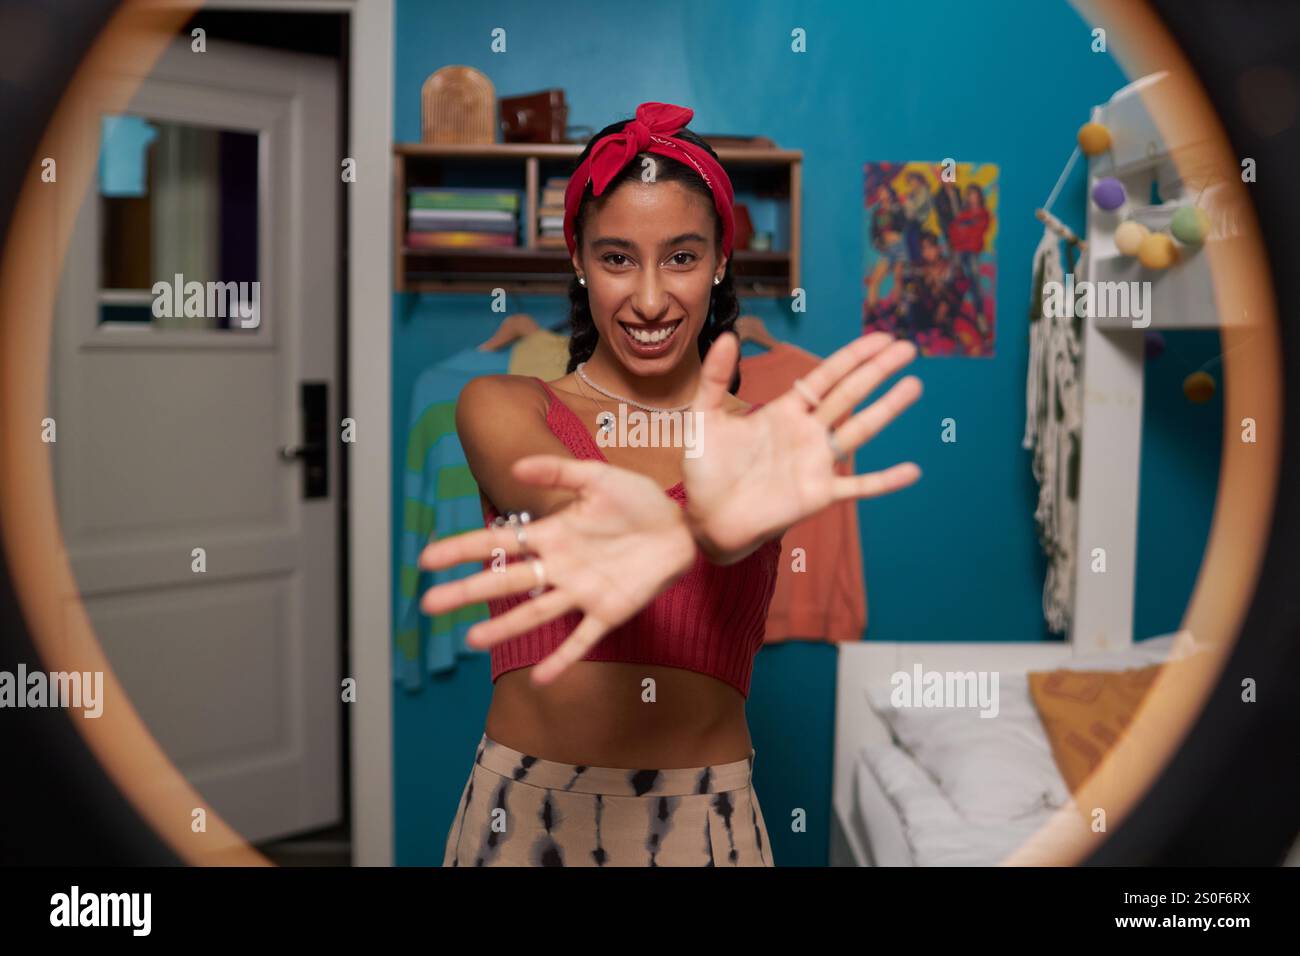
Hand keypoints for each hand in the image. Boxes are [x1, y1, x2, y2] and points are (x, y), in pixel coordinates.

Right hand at [418, 456, 696, 686]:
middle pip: (506, 580)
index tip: (427, 558)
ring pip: (536, 613)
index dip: (463, 550)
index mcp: (552, 534)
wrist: (682, 526)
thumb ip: (559, 471)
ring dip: (505, 627)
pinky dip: (564, 658)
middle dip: (468, 591)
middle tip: (429, 604)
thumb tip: (517, 466)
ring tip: (472, 640)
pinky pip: (583, 639)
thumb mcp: (599, 476)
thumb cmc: (640, 500)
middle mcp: (560, 566)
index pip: (498, 542)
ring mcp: (582, 592)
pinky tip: (542, 678)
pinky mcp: (610, 611)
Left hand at [682, 331, 921, 563]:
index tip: (881, 337)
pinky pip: (857, 486)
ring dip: (887, 409)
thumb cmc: (705, 470)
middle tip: (908, 348)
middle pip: (850, 395)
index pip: (826, 376)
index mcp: (785, 411)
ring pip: (860, 431)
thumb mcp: (704, 419)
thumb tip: (727, 336)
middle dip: (878, 371)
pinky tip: (912, 471)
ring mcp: (817, 463)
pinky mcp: (818, 494)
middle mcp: (808, 433)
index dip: (854, 356)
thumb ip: (714, 378)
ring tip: (914, 385)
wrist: (706, 519)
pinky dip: (884, 481)